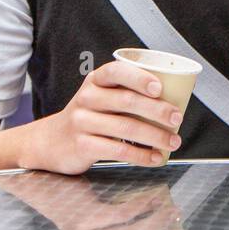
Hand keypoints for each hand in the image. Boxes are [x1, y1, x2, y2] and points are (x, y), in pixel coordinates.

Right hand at [20, 60, 183, 174]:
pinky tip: (155, 157)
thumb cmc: (90, 115)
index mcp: (96, 81)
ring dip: (155, 136)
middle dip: (157, 110)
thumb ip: (128, 93)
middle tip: (177, 118)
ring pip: (126, 128)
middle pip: (126, 101)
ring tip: (173, 141)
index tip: (160, 88)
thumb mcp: (102, 97)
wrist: (50, 141)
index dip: (139, 78)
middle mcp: (87, 98)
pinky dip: (141, 155)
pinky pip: (117, 150)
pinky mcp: (82, 145)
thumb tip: (176, 98)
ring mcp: (82, 122)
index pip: (116, 72)